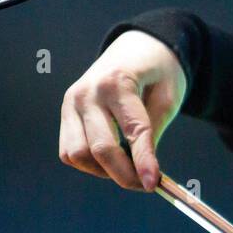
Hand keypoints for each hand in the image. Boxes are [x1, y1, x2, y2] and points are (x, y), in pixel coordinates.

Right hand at [59, 30, 187, 191]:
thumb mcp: (168, 97)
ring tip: (127, 165)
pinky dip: (89, 164)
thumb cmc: (157, 72)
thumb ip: (153, 132)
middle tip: (146, 184)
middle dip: (125, 175)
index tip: (154, 185)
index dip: (144, 162)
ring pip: (79, 155)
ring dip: (104, 170)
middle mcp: (88, 91)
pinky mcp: (65, 113)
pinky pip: (69, 152)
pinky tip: (110, 158)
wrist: (135, 48)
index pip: (132, 131)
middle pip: (101, 148)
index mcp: (118, 81)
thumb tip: (145, 173)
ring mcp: (71, 102)